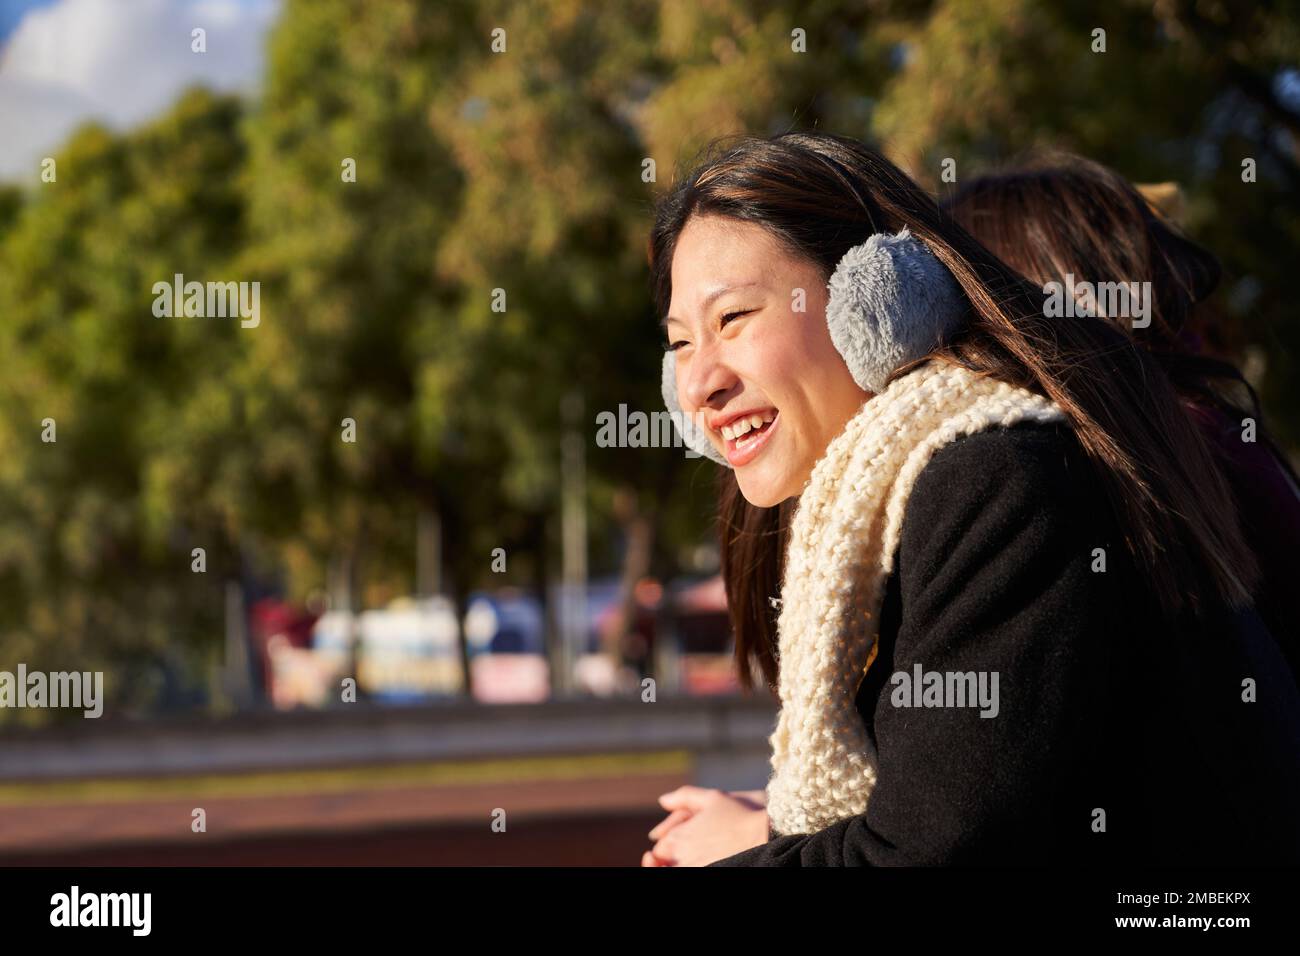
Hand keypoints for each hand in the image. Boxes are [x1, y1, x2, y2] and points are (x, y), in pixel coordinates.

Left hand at [641, 786, 768, 866]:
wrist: (765, 836)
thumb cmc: (740, 815)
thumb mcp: (712, 797)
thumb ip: (684, 796)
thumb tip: (663, 800)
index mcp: (677, 838)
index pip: (660, 849)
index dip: (667, 848)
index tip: (677, 847)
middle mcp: (681, 857)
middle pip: (665, 863)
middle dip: (672, 858)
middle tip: (688, 854)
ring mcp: (693, 869)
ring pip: (676, 870)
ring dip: (681, 864)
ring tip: (698, 859)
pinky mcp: (709, 874)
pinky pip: (693, 875)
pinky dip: (696, 868)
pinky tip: (708, 863)